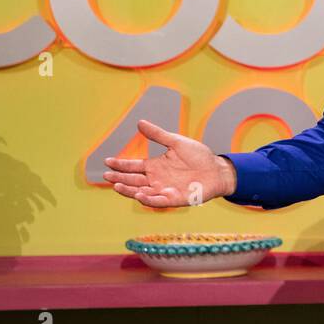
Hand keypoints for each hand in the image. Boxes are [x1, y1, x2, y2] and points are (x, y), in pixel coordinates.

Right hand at [102, 120, 236, 206]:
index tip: (107, 162)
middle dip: (119, 179)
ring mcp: (164, 190)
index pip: (133, 166)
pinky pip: (158, 201)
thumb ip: (158, 135)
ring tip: (116, 186)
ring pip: (141, 192)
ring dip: (129, 190)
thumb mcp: (176, 142)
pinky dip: (148, 199)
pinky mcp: (174, 199)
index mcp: (155, 166)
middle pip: (133, 180)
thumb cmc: (198, 156)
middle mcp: (156, 179)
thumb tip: (140, 122)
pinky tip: (139, 195)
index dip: (120, 165)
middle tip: (106, 176)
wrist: (217, 169)